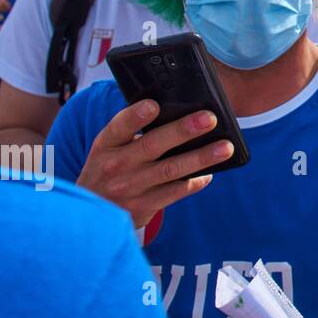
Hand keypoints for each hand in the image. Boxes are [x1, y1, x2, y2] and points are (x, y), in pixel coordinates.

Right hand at [76, 99, 231, 227]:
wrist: (92, 212)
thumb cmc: (109, 169)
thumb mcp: (109, 149)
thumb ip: (133, 133)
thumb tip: (180, 114)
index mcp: (106, 145)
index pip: (119, 126)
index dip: (136, 116)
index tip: (154, 106)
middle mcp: (116, 166)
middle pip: (152, 145)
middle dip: (183, 131)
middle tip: (209, 118)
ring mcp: (129, 188)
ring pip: (170, 170)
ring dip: (200, 158)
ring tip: (225, 147)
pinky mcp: (142, 207)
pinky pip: (174, 193)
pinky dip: (194, 182)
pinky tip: (210, 173)